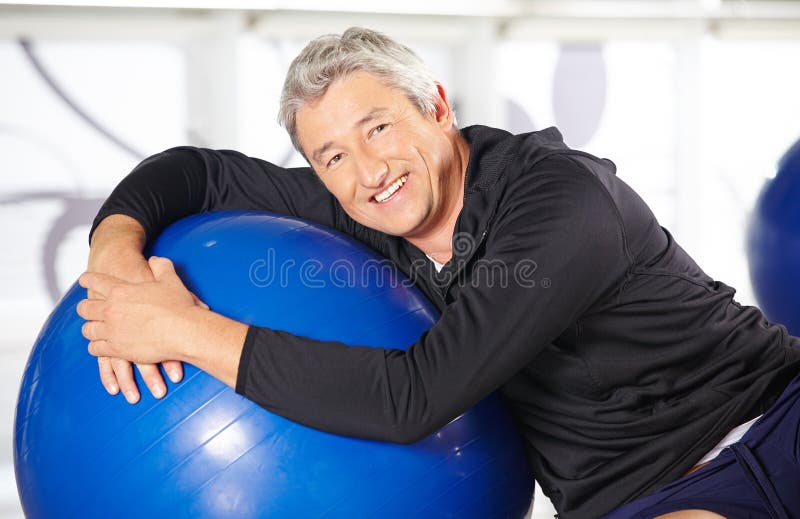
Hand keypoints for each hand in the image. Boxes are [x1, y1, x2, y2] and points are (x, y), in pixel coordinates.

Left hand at [87, 215, 182, 402]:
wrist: (185, 332)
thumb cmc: (179, 306)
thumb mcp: (171, 279)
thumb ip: (161, 266)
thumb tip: (155, 260)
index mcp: (121, 291)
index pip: (94, 281)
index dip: (88, 280)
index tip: (84, 280)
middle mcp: (112, 310)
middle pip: (85, 308)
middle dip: (85, 308)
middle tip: (86, 309)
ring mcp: (112, 330)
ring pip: (88, 330)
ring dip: (90, 329)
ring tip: (93, 329)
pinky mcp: (117, 349)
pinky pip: (95, 348)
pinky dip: (96, 347)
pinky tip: (100, 346)